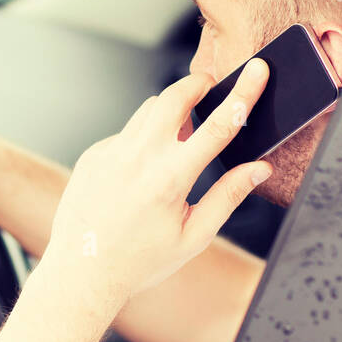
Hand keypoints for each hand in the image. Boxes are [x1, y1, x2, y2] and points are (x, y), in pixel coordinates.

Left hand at [41, 59, 271, 310]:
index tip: (256, 70)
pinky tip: (142, 172)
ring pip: (148, 110)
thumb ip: (228, 196)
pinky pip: (126, 134)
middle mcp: (138, 158)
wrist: (82, 272)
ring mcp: (111, 152)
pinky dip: (142, 140)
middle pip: (175, 96)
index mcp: (170, 179)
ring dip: (170, 111)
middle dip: (197, 84)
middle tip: (211, 85)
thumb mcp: (194, 236)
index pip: (218, 124)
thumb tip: (259, 168)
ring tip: (181, 136)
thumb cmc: (138, 261)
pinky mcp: (93, 154)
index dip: (244, 93)